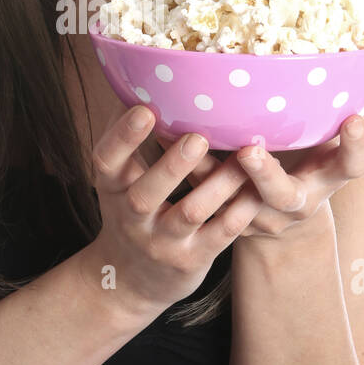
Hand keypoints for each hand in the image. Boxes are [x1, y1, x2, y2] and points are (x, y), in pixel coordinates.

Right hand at [84, 105, 267, 315]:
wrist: (131, 281)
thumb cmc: (131, 213)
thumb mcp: (117, 183)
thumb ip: (126, 143)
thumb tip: (135, 83)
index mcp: (111, 189)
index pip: (106, 162)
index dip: (121, 137)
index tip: (143, 109)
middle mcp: (131, 218)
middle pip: (145, 194)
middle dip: (172, 166)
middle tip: (198, 137)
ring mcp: (161, 243)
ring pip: (191, 213)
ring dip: (218, 184)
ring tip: (244, 156)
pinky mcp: (191, 260)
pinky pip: (219, 235)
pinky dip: (239, 211)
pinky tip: (256, 190)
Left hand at [153, 115, 363, 241]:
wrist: (282, 217)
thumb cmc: (307, 160)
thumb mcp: (324, 140)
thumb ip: (324, 110)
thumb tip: (324, 51)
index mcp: (328, 178)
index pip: (352, 166)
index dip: (357, 146)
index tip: (354, 119)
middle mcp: (297, 202)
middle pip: (285, 196)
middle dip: (266, 175)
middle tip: (248, 151)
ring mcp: (261, 218)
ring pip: (234, 205)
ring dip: (211, 176)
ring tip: (190, 145)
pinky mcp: (229, 222)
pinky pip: (204, 197)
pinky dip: (185, 169)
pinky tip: (163, 137)